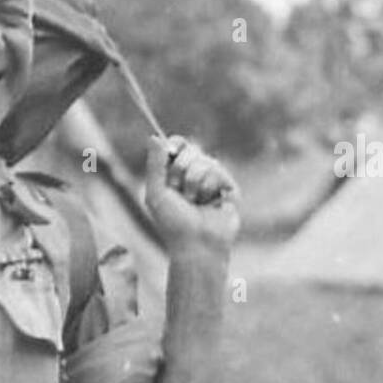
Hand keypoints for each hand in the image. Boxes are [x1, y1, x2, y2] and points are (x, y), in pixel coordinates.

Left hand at [143, 135, 240, 254]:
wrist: (196, 245)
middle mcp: (196, 174)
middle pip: (191, 149)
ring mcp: (214, 179)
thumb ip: (154, 165)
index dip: (174, 146)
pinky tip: (210, 203)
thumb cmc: (173, 224)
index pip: (178, 145)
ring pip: (204, 160)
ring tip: (194, 201)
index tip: (169, 154)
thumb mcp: (155, 193)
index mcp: (176, 174)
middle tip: (178, 191)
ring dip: (193, 182)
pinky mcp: (229, 186)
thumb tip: (153, 137)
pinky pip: (217, 170)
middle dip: (180, 170)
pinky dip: (208, 186)